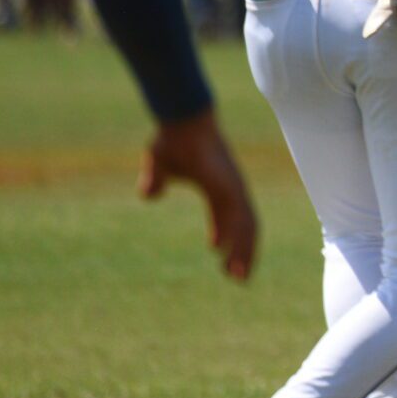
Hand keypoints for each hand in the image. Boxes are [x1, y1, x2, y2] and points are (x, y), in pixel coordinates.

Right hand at [141, 111, 256, 280]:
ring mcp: (233, 186)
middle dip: (242, 251)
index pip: (229, 218)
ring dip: (243, 251)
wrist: (182, 120)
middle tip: (238, 277)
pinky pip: (237, 215)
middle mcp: (231, 189)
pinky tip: (225, 250)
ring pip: (246, 225)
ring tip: (238, 276)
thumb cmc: (172, 141)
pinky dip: (236, 235)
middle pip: (244, 226)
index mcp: (218, 187)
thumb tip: (150, 195)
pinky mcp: (229, 185)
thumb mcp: (159, 167)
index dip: (227, 237)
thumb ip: (155, 182)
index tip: (220, 255)